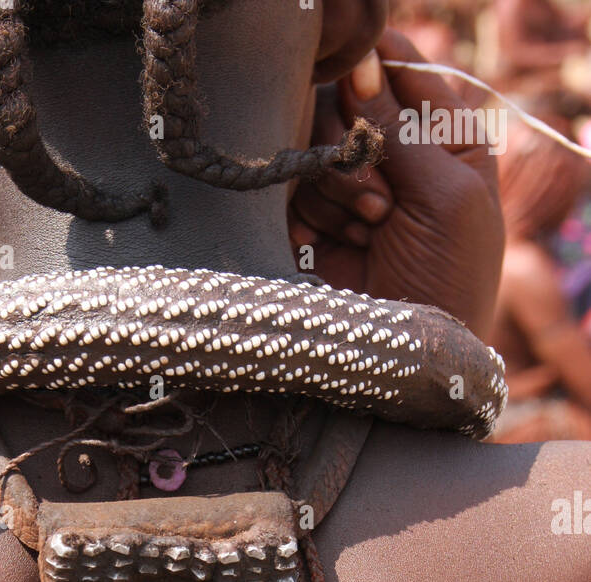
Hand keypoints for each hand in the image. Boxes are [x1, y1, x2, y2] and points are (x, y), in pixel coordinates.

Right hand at [289, 30, 504, 341]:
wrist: (405, 356)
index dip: (378, 71)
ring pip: (315, 142)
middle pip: (346, 100)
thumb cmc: (449, 278)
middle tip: (382, 202)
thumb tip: (361, 65)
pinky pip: (293, 185)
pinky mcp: (312, 219)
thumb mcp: (445, 194)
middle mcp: (394, 155)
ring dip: (339, 189)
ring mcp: (349, 187)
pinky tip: (335, 246)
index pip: (402, 69)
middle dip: (359, 147)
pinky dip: (313, 214)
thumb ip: (403, 128)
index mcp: (444, 136)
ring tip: (369, 232)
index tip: (367, 90)